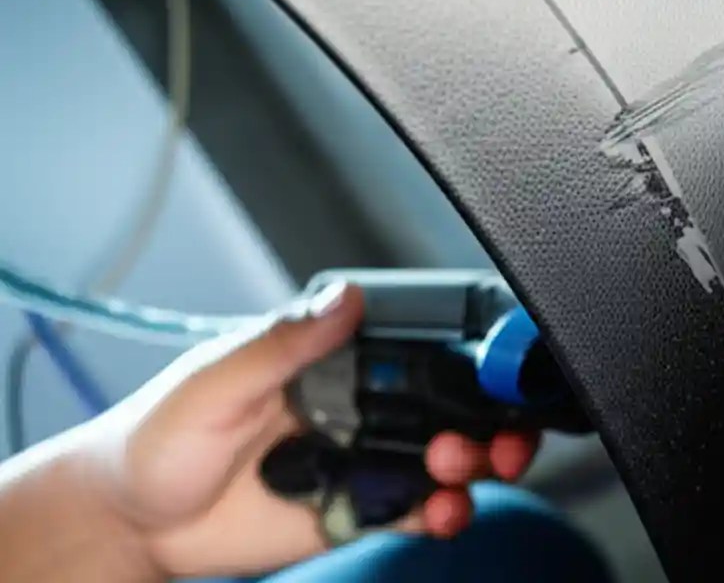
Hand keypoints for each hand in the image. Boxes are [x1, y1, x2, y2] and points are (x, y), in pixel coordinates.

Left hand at [74, 282, 539, 578]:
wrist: (129, 522)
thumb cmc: (157, 436)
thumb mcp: (217, 378)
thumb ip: (283, 342)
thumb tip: (345, 296)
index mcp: (332, 356)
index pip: (418, 343)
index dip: (468, 353)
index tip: (498, 364)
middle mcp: (359, 403)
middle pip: (451, 402)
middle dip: (491, 415)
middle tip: (498, 432)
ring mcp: (363, 457)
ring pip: (448, 456)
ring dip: (476, 461)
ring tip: (456, 469)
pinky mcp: (358, 509)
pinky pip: (419, 509)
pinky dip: (445, 511)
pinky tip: (441, 511)